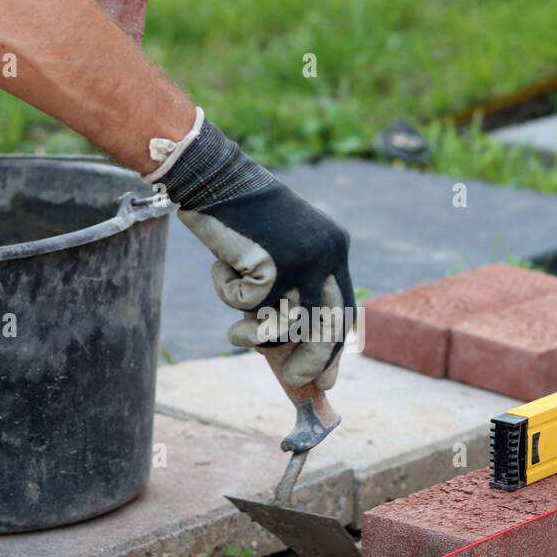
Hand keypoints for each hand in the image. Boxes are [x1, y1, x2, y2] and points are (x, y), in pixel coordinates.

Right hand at [161, 121, 354, 391]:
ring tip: (235, 329)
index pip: (342, 310)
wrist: (215, 176)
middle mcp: (328, 254)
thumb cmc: (239, 219)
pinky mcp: (274, 263)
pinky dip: (226, 291)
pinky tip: (222, 264)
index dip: (333, 349)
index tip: (324, 378)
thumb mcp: (275, 256)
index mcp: (335, 249)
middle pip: (327, 327)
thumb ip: (289, 296)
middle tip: (293, 380)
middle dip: (311, 361)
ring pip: (282, 323)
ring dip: (251, 333)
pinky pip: (247, 304)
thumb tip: (293, 351)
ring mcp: (304, 260)